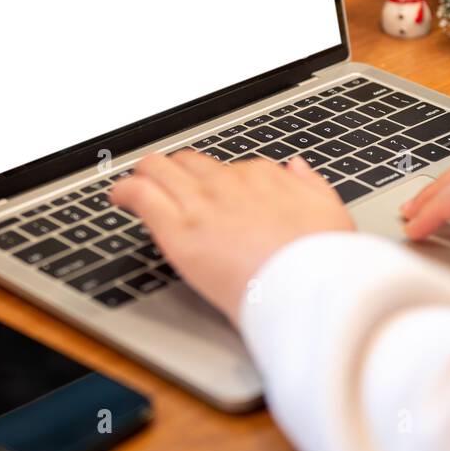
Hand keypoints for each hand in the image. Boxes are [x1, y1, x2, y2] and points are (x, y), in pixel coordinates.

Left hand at [110, 151, 354, 324]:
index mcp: (266, 179)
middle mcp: (231, 184)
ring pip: (159, 168)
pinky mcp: (178, 229)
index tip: (212, 196)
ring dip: (146, 174)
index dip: (217, 183)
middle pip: (190, 162)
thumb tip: (296, 167)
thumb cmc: (323, 262)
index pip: (231, 169)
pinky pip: (141, 194)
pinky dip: (124, 191)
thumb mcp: (331, 212)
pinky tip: (118, 198)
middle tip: (166, 187)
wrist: (309, 288)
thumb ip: (310, 185)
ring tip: (136, 186)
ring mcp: (202, 203)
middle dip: (176, 172)